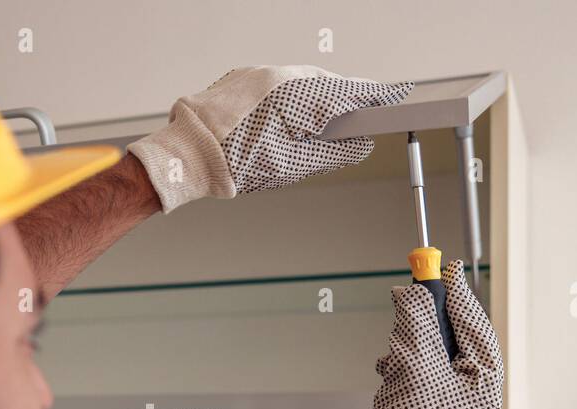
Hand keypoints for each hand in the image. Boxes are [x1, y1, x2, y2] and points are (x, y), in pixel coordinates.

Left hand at [126, 65, 412, 212]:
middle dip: (342, 100)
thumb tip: (360, 144)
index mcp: (292, 93)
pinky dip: (290, 98)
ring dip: (314, 101)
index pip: (345, 91)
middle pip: (324, 83)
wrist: (185, 157)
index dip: (372, 96)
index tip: (391, 99)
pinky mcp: (240, 79)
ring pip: (299, 82)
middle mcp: (274, 75)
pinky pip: (276, 83)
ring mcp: (255, 74)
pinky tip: (289, 119)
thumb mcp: (293, 165)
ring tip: (319, 127)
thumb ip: (334, 152)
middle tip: (358, 118)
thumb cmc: (232, 166)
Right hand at [345, 259, 504, 408]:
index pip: (475, 326)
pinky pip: (423, 376)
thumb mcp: (413, 364)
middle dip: (427, 324)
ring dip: (410, 349)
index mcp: (487, 383)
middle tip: (412, 299)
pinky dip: (405, 368)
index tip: (444, 268)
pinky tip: (390, 372)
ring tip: (393, 354)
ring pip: (435, 357)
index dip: (457, 294)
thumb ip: (415, 321)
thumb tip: (412, 291)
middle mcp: (478, 394)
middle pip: (455, 340)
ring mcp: (457, 405)